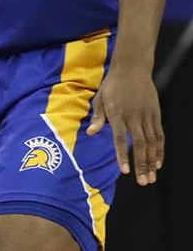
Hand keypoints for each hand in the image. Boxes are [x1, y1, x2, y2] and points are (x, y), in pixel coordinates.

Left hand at [90, 60, 163, 185]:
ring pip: (152, 142)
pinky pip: (159, 135)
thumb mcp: (100, 99)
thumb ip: (98, 117)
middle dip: (142, 164)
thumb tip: (90, 133)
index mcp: (118, 114)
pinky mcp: (156, 114)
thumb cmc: (112, 85)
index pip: (121, 139)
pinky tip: (158, 163)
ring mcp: (147, 115)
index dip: (123, 156)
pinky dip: (160, 150)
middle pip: (140, 145)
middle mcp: (134, 116)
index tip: (125, 171)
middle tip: (143, 182)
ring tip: (151, 177)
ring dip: (152, 161)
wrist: (132, 68)